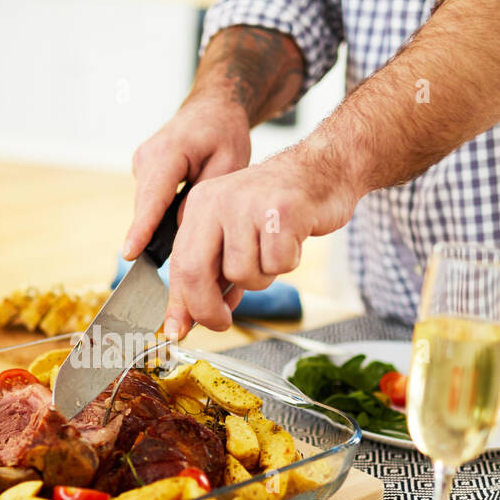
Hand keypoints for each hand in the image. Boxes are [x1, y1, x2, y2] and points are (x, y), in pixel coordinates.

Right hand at [123, 96, 252, 262]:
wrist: (213, 108)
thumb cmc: (224, 132)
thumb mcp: (229, 163)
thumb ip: (204, 197)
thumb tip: (182, 229)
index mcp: (169, 152)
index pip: (152, 197)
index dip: (142, 228)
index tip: (130, 253)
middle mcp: (147, 157)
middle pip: (147, 207)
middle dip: (153, 237)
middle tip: (173, 267)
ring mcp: (141, 163)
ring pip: (148, 206)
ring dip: (161, 224)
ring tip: (184, 236)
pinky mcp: (143, 171)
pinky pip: (150, 201)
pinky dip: (163, 213)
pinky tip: (181, 216)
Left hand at [161, 146, 357, 339]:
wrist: (323, 169)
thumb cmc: (277, 207)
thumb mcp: (236, 233)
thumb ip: (214, 271)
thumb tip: (194, 317)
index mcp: (201, 205)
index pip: (180, 263)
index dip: (179, 303)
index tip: (176, 330)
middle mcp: (218, 201)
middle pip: (197, 272)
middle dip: (208, 309)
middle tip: (223, 323)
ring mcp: (249, 205)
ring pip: (243, 274)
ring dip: (263, 276)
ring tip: (274, 250)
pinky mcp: (282, 212)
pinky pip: (277, 265)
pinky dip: (288, 263)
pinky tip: (293, 240)